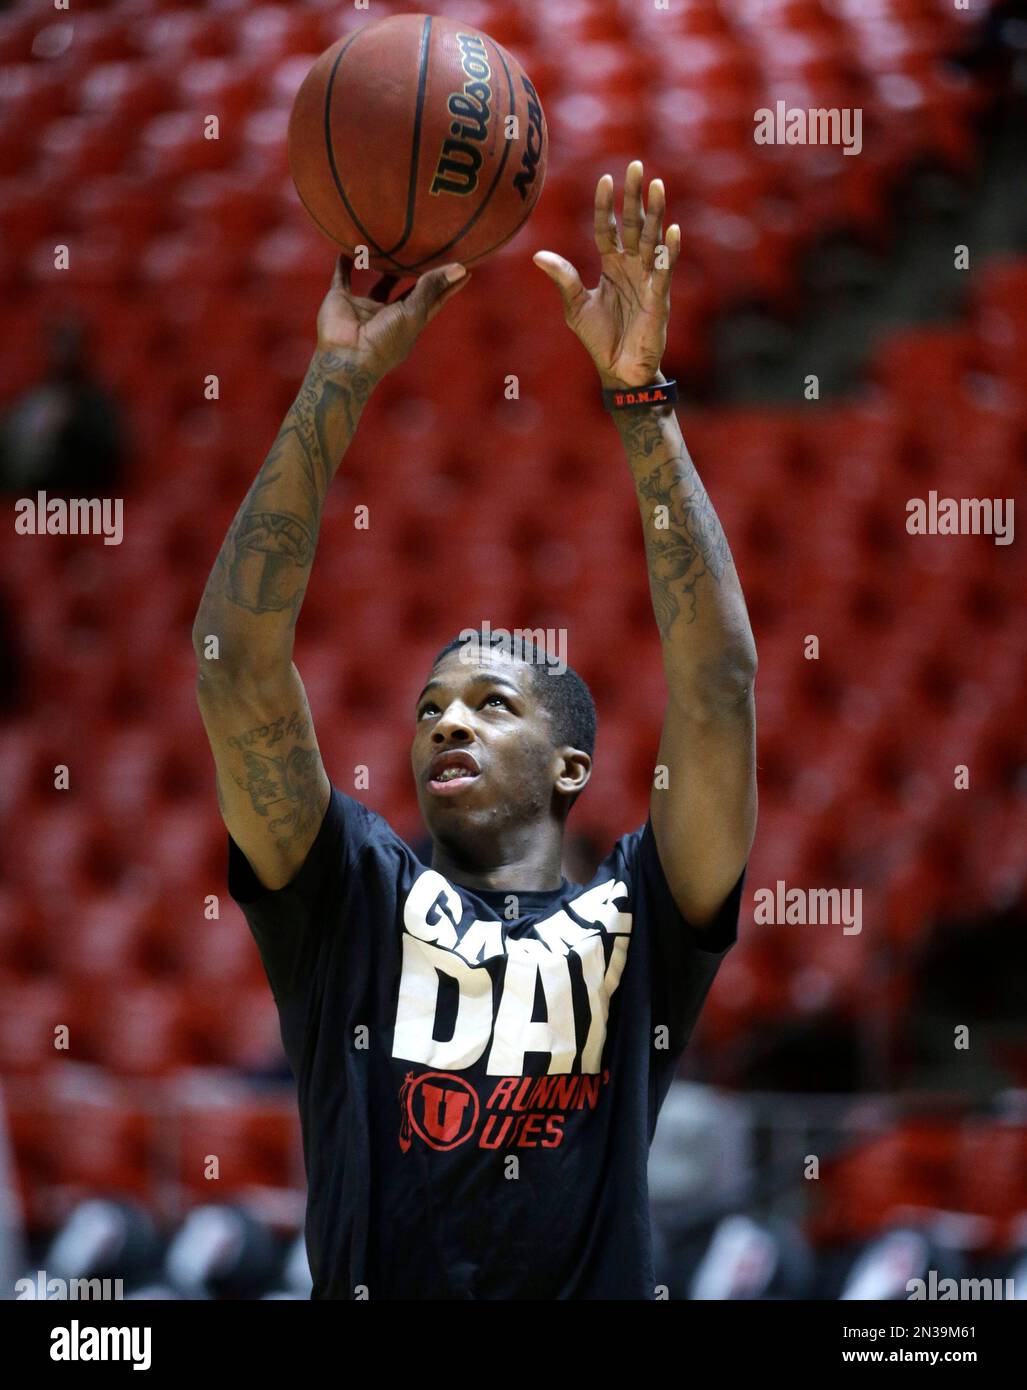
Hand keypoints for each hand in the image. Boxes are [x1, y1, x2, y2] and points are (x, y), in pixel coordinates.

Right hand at [316, 255, 470, 378]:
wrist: (346, 357)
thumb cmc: (385, 340)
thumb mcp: (413, 313)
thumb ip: (431, 289)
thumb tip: (461, 269)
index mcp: (409, 322)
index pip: (434, 299)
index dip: (448, 285)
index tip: (464, 268)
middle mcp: (389, 315)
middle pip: (406, 290)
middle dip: (416, 273)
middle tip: (429, 250)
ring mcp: (365, 308)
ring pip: (377, 283)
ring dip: (383, 267)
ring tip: (393, 245)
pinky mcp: (342, 301)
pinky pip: (343, 277)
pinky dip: (345, 262)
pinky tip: (348, 245)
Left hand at [533, 160, 680, 388]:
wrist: (618, 370)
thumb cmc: (599, 340)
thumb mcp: (576, 307)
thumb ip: (564, 278)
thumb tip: (538, 255)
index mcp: (610, 265)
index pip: (607, 228)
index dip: (606, 206)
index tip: (605, 178)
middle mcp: (630, 266)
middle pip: (633, 225)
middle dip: (634, 197)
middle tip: (636, 165)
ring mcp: (647, 279)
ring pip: (652, 240)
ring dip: (655, 213)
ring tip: (657, 186)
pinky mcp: (658, 297)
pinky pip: (664, 270)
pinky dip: (669, 250)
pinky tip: (672, 230)